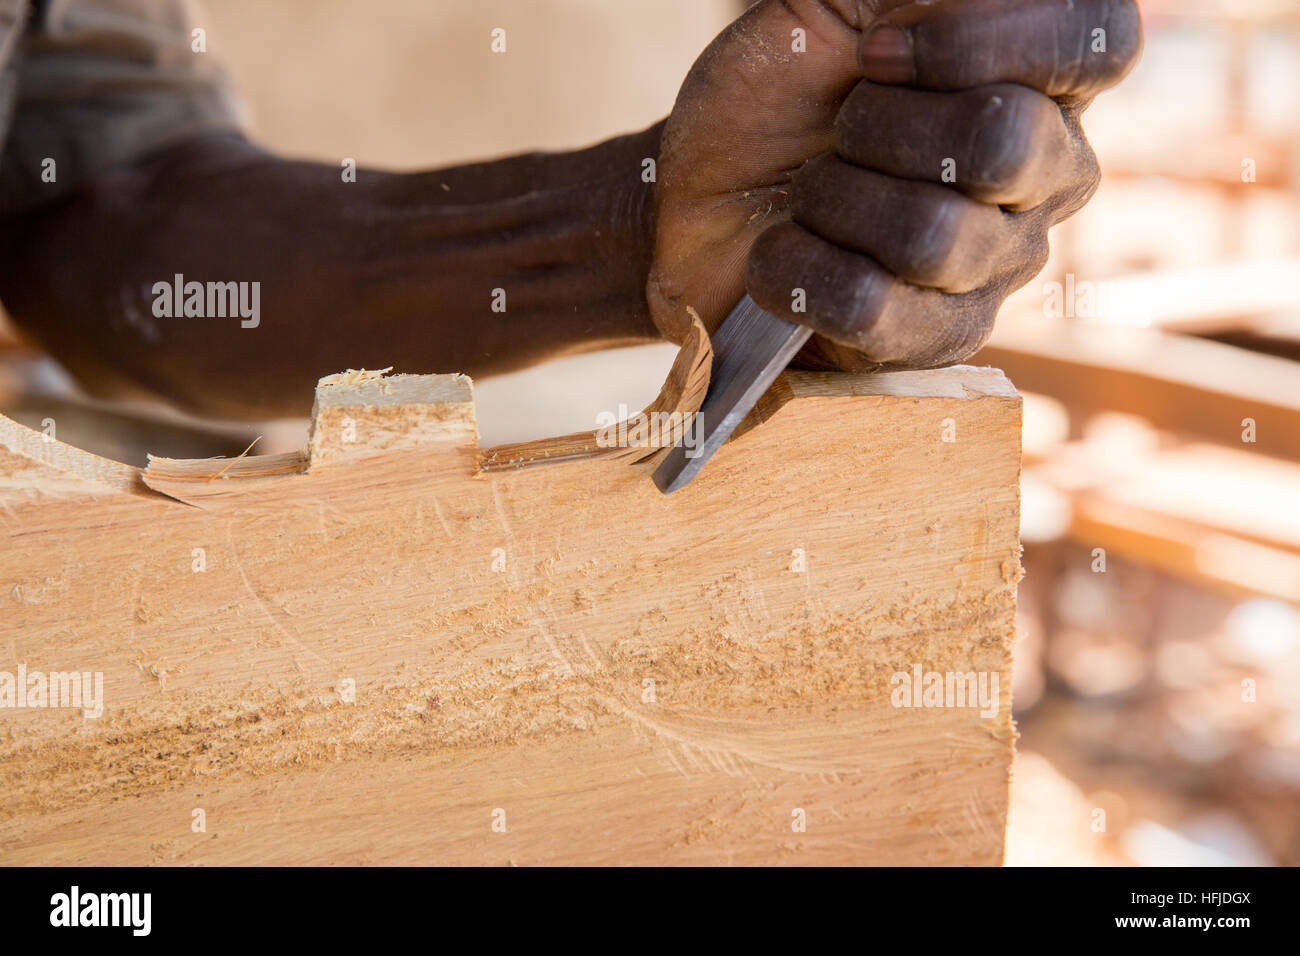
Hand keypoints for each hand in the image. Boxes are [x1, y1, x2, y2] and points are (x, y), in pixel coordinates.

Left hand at [648, 0, 1141, 370]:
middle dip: (880, 126)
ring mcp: (996, 270)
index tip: (877, 53)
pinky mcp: (934, 344)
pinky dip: (797, 268)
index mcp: (1042, 82)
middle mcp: (1045, 179)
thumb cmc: (773, 101)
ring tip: (805, 196)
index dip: (982, 41)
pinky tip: (783, 254)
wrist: (697, 201)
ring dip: (831, 199)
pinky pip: (869, 305)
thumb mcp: (829, 7)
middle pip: (1004, 144)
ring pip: (932, 235)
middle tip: (837, 130)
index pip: (1098, 41)